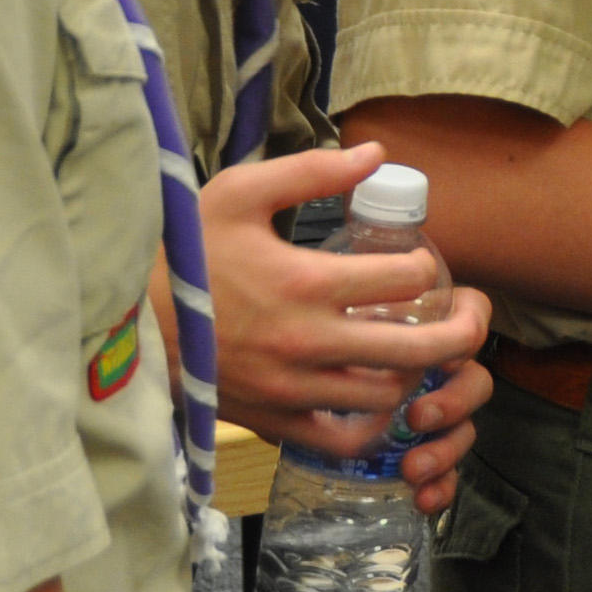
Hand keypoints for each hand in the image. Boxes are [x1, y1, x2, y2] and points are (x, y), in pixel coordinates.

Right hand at [201, 143, 495, 515]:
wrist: (124, 318)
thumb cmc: (185, 251)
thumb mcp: (239, 192)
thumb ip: (312, 171)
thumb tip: (376, 154)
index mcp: (303, 282)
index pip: (404, 279)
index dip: (425, 266)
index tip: (419, 262)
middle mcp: (305, 342)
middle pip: (417, 348)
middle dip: (459, 331)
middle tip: (468, 316)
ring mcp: (291, 388)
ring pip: (387, 395)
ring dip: (416, 374)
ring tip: (420, 351)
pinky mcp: (274, 419)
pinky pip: (343, 437)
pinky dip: (374, 424)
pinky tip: (382, 398)